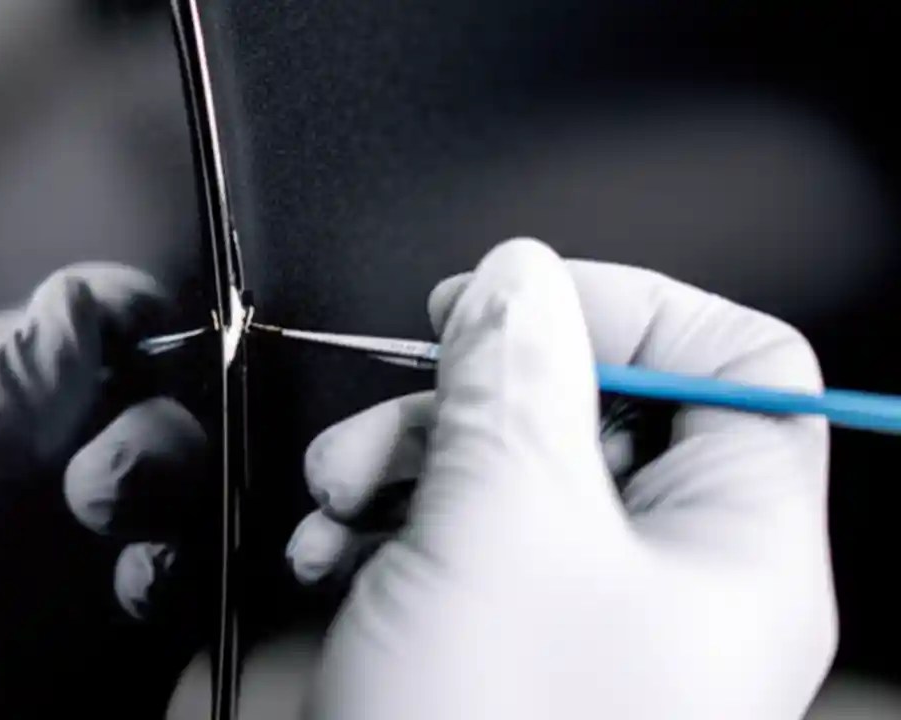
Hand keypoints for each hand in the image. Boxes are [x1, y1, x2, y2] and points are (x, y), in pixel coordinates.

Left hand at [0, 264, 207, 717]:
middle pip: (163, 403)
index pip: (76, 348)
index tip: (138, 322)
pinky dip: (237, 564)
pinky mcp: (176, 646)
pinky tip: (162, 601)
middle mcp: (66, 499)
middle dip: (148, 427)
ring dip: (194, 497)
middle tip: (96, 498)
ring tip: (132, 570)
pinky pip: (238, 575)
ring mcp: (127, 571)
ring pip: (214, 482)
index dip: (117, 321)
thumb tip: (78, 303)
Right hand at [294, 239, 835, 718]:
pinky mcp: (475, 631)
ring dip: (403, 455)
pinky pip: (439, 531)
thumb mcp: (503, 532)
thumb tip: (517, 282)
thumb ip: (514, 381)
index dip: (634, 309)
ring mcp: (559, 607)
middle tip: (408, 410)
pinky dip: (374, 521)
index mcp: (731, 552)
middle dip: (479, 392)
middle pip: (593, 406)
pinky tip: (330, 552)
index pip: (737, 366)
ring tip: (342, 497)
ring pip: (498, 463)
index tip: (523, 299)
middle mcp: (657, 578)